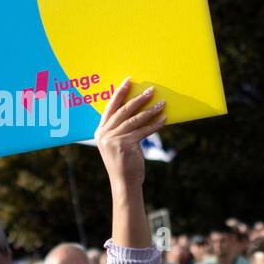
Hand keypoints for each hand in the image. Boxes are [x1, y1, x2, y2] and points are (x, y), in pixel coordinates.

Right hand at [95, 76, 165, 196]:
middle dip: (138, 98)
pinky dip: (155, 124)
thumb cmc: (124, 162)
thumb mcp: (117, 143)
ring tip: (162, 103)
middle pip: (123, 110)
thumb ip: (120, 128)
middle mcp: (104, 133)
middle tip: (151, 90)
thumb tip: (137, 110)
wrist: (124, 183)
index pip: (110, 107)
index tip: (129, 80)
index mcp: (100, 131)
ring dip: (150, 110)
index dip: (120, 92)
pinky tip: (163, 119)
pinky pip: (143, 131)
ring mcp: (113, 139)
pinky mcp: (125, 145)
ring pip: (135, 119)